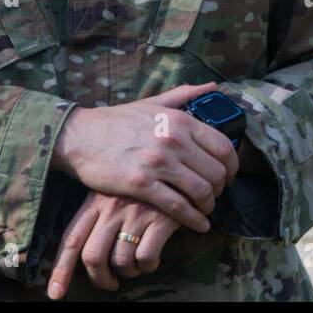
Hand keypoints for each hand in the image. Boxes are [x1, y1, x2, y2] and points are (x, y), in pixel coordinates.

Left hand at [47, 190, 181, 298]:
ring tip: (136, 267)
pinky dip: (148, 266)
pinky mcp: (161, 218)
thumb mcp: (115, 191)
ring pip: (120, 260)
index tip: (56, 293)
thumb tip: (89, 257)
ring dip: (128, 273)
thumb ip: (99, 216)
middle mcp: (113, 206)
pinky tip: (153, 259)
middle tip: (110, 284)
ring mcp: (137, 212)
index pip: (72, 239)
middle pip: (93, 256)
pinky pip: (146, 257)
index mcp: (96, 200)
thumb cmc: (144, 186)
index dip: (61, 270)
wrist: (182, 166)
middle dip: (100, 279)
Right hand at [50, 82, 238, 231]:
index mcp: (181, 120)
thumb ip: (185, 95)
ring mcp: (158, 162)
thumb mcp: (153, 102)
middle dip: (221, 189)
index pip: (223, 147)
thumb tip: (213, 87)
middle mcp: (174, 140)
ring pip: (201, 191)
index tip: (229, 177)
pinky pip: (178, 207)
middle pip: (216, 172)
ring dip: (209, 206)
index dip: (232, 167)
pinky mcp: (141, 184)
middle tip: (216, 196)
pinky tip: (198, 225)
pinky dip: (193, 219)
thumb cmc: (117, 120)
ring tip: (205, 211)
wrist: (79, 135)